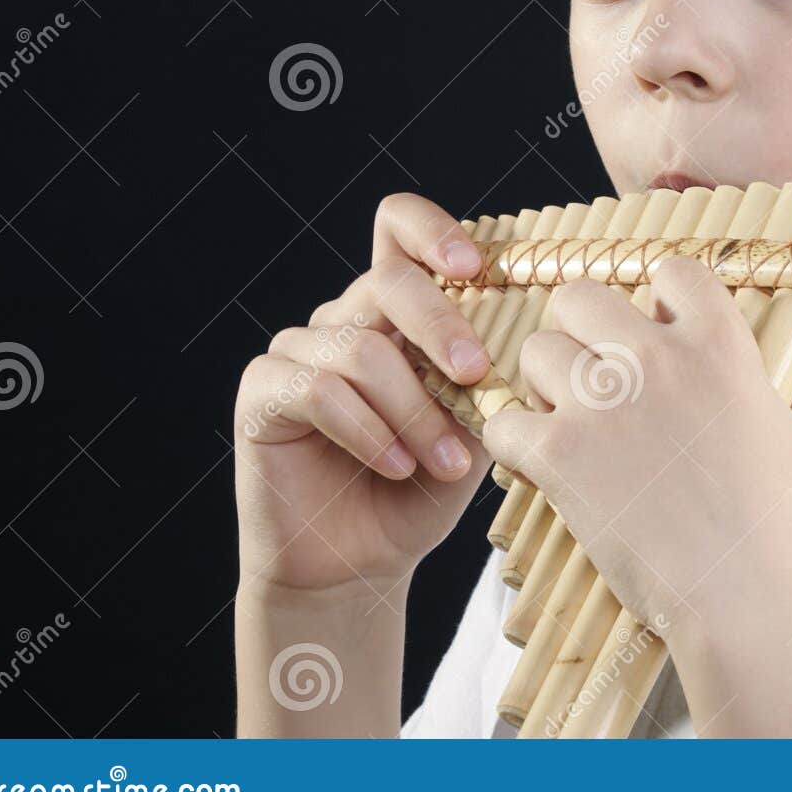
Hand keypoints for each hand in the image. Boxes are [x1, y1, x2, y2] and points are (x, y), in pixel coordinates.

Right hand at [233, 192, 495, 594]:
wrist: (359, 563)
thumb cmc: (422, 489)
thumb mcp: (474, 427)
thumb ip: (493, 376)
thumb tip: (529, 336)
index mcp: (396, 312)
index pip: (398, 228)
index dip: (433, 230)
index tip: (474, 267)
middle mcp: (344, 318)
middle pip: (389, 281)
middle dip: (443, 326)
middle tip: (476, 375)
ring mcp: (297, 350)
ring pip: (363, 349)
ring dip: (415, 410)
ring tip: (445, 463)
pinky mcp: (262, 391)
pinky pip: (320, 390)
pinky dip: (369, 432)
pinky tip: (397, 467)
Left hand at [479, 256, 791, 632]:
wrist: (747, 597)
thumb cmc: (790, 530)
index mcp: (720, 344)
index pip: (671, 271)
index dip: (660, 298)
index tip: (657, 333)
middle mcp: (655, 359)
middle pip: (580, 297)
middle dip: (581, 331)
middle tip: (592, 374)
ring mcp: (600, 404)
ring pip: (536, 351)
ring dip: (544, 383)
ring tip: (563, 420)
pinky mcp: (558, 454)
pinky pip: (503, 421)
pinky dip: (513, 442)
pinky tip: (537, 464)